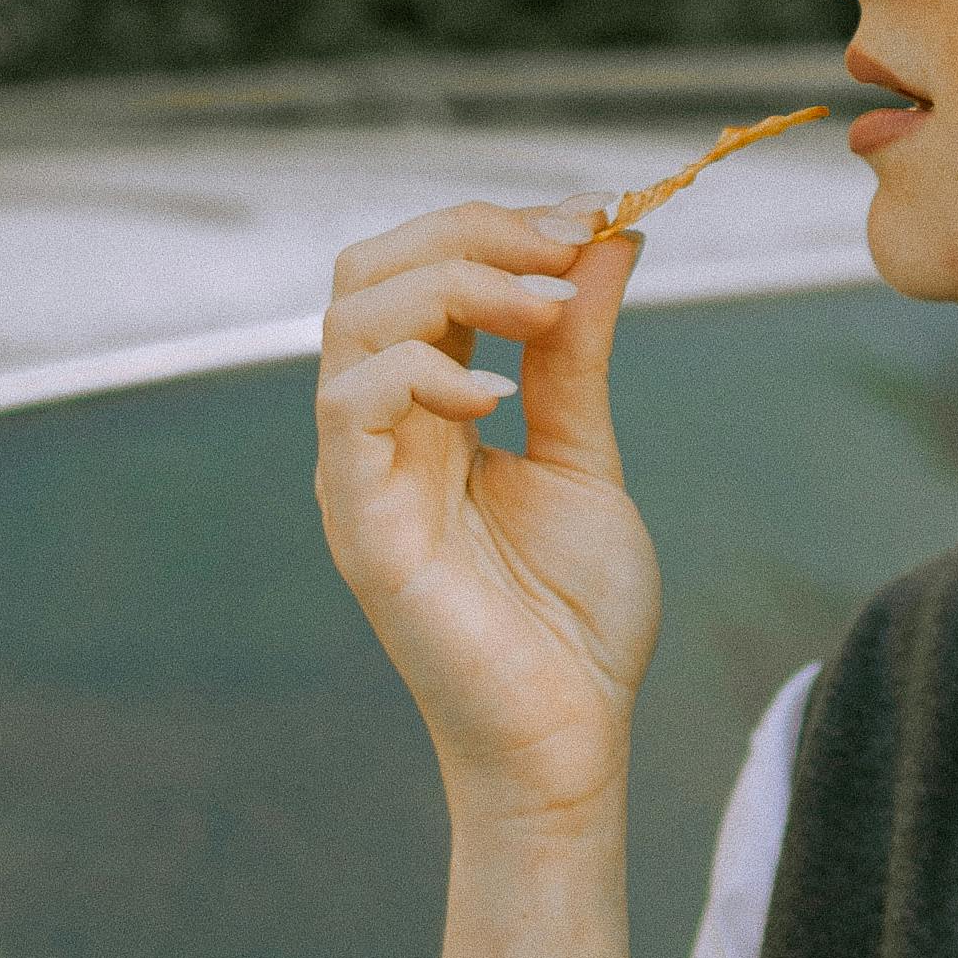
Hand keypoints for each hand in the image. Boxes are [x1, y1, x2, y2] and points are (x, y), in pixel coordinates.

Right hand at [315, 197, 657, 817]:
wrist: (569, 737)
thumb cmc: (572, 618)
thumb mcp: (583, 453)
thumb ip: (578, 350)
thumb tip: (608, 237)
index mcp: (428, 406)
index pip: (422, 269)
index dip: (498, 228)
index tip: (591, 220)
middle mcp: (380, 428)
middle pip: (371, 272)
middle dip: (471, 233)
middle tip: (566, 247)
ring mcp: (360, 472)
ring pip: (352, 320)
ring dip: (456, 284)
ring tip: (548, 310)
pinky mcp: (358, 523)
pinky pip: (349, 407)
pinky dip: (422, 371)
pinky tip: (500, 396)